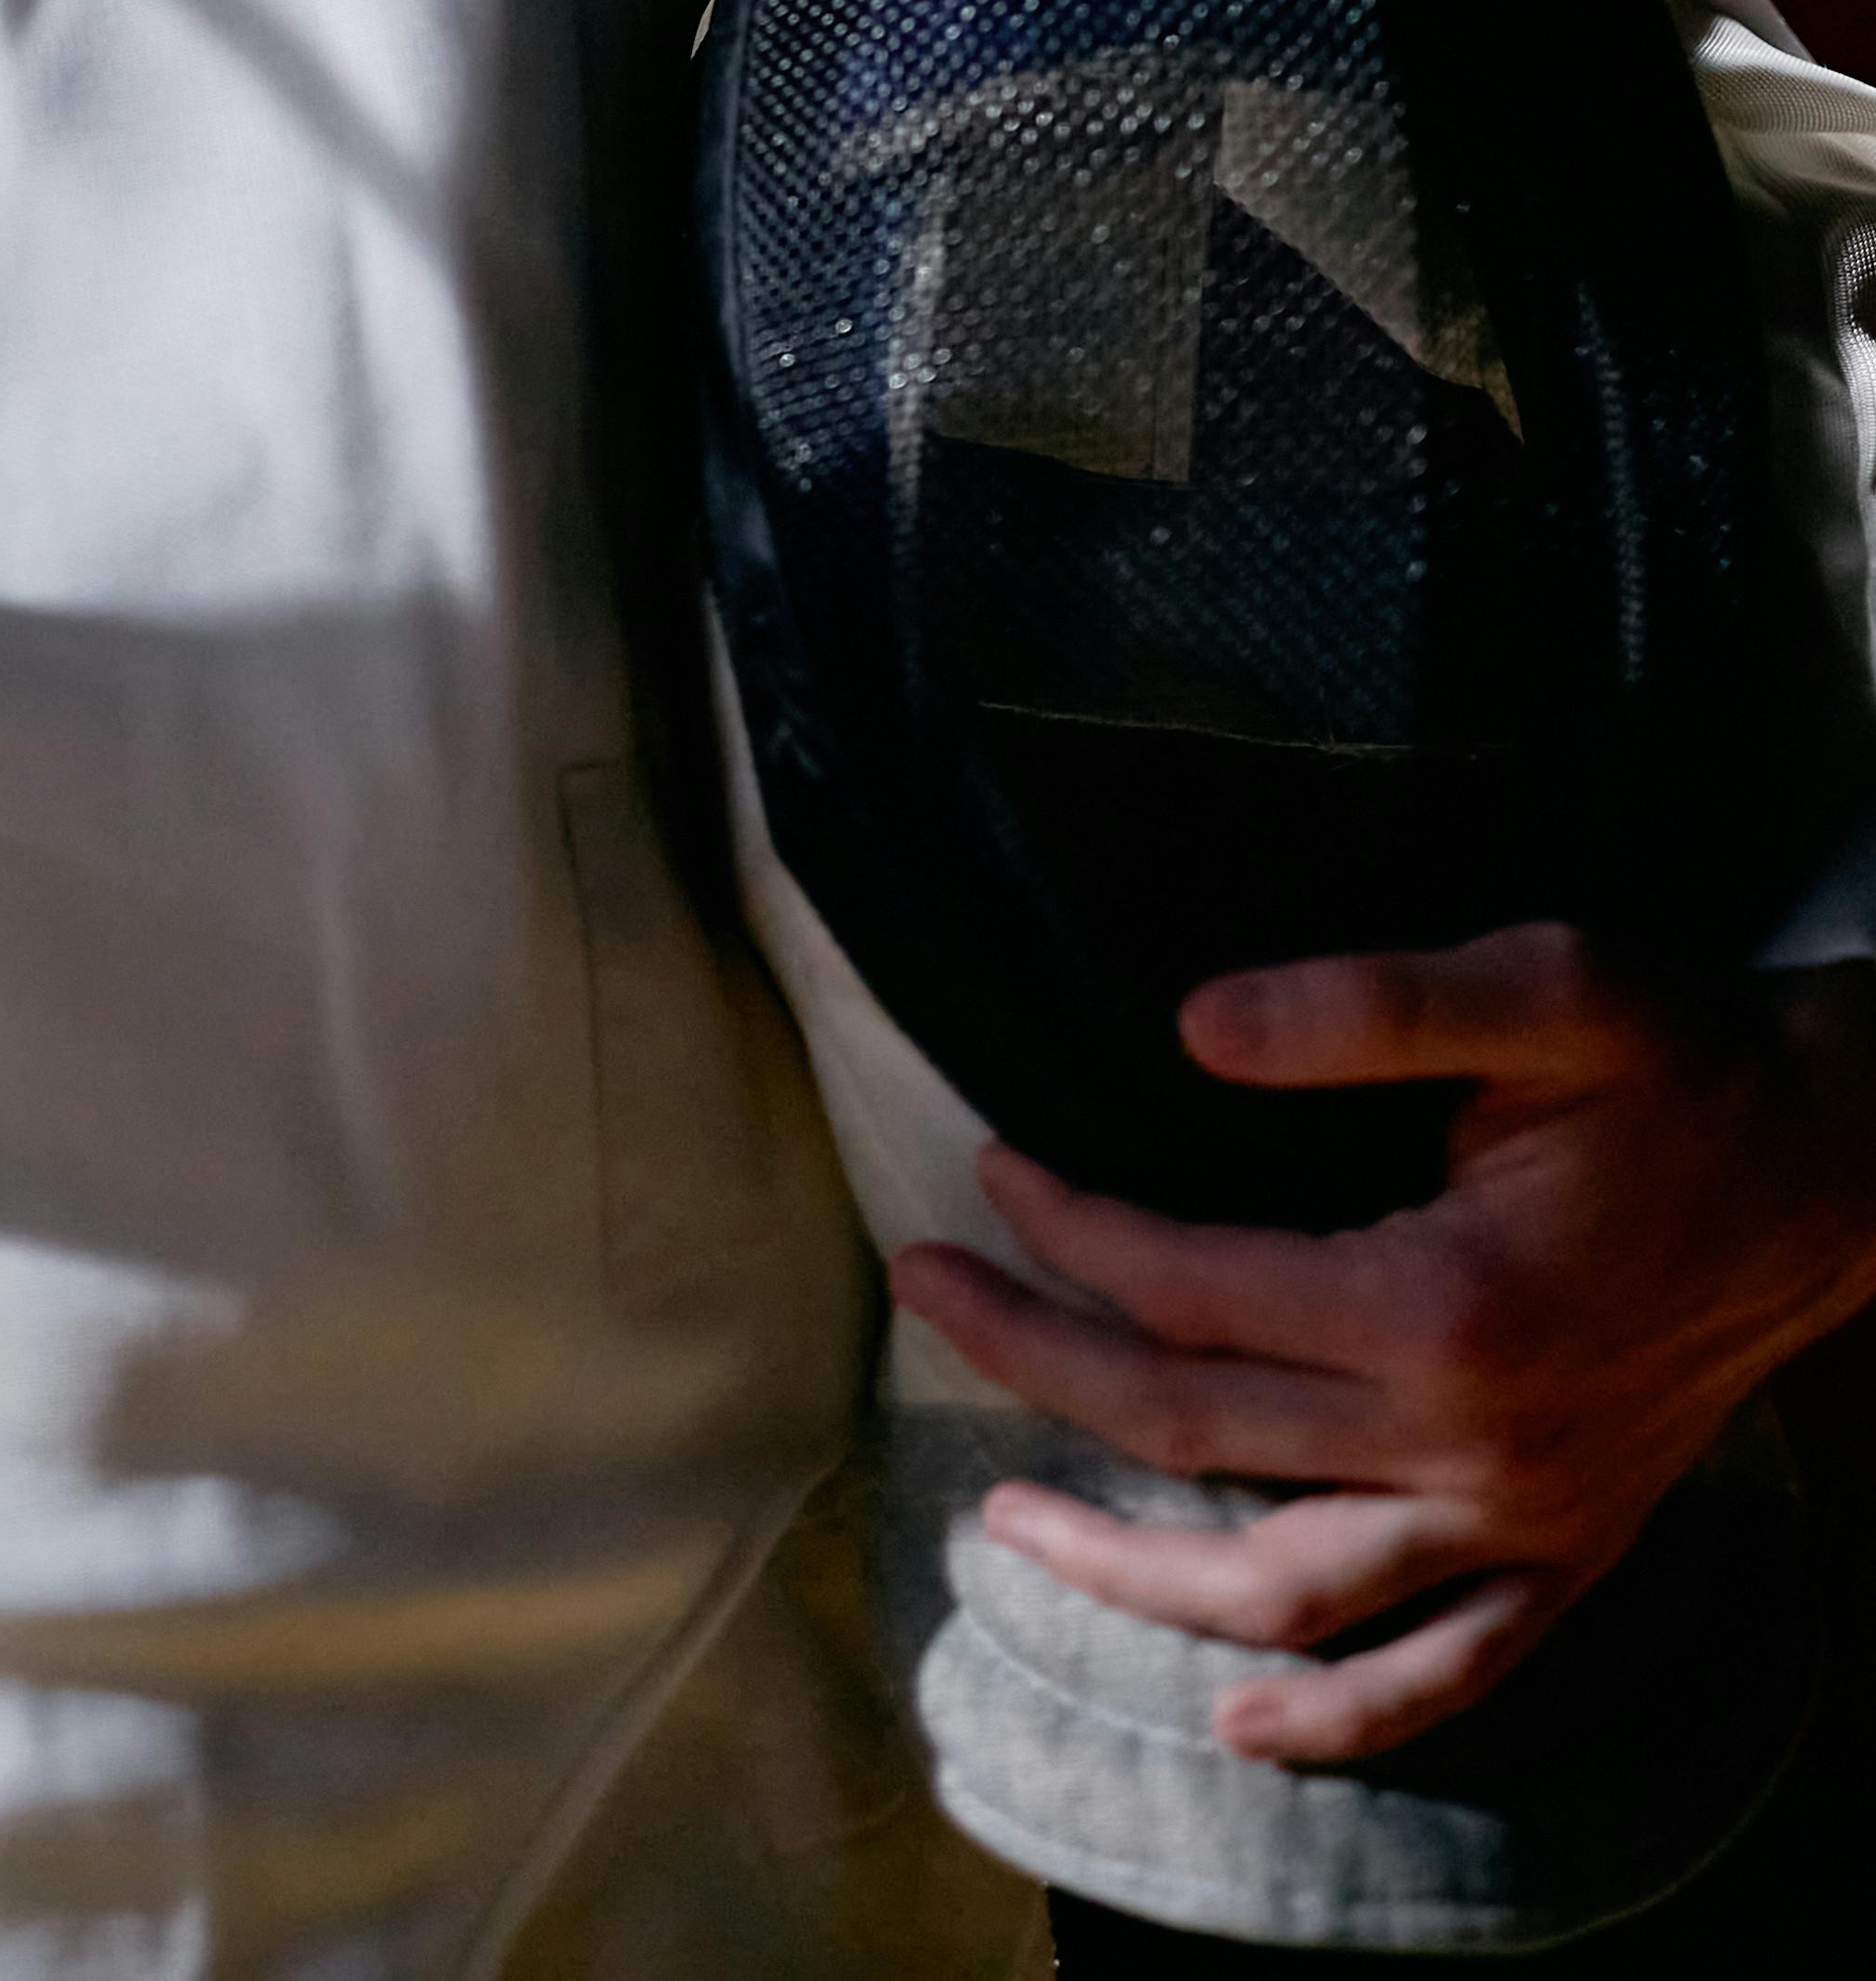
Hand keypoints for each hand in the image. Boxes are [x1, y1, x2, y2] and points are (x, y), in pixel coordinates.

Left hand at [885, 926, 1875, 1761]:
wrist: (1832, 1165)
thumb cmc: (1681, 1063)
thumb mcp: (1547, 982)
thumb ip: (1365, 1002)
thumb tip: (1190, 1027)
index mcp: (1445, 1304)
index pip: (1190, 1284)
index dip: (1069, 1226)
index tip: (987, 1168)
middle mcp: (1469, 1441)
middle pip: (1194, 1426)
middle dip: (1034, 1362)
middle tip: (922, 1289)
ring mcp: (1519, 1522)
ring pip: (1283, 1589)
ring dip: (1132, 1571)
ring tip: (1007, 1527)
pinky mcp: (1567, 1559)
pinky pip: (1443, 1677)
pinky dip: (1339, 1720)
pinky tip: (1243, 1726)